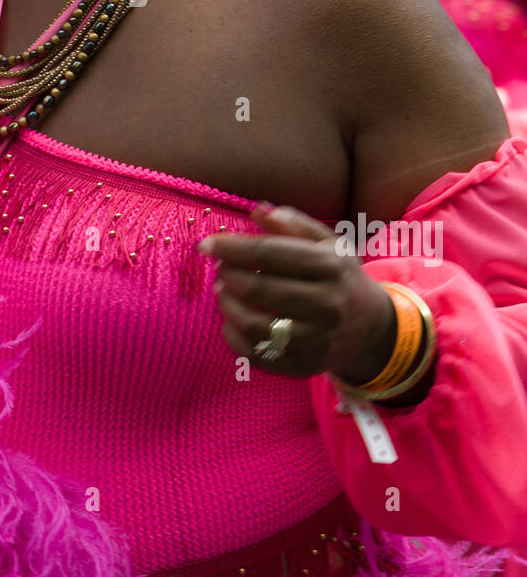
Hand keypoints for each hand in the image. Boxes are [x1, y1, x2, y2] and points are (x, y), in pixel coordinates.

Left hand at [202, 205, 396, 383]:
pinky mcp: (305, 366)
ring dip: (227, 305)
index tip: (206, 244)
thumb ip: (292, 224)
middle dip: (228, 275)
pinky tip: (231, 320)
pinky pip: (258, 356)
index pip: (269, 254)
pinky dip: (234, 338)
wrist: (371, 327)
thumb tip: (257, 210)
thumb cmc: (339, 276)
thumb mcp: (327, 243)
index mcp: (330, 266)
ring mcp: (317, 339)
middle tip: (220, 268)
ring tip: (222, 290)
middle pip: (258, 290)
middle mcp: (326, 304)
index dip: (232, 248)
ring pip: (254, 326)